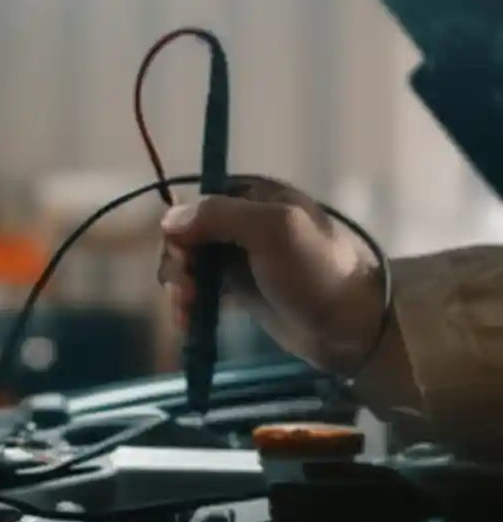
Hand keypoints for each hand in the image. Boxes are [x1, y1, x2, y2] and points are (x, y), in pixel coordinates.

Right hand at [157, 176, 382, 374]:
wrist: (353, 326)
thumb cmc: (318, 271)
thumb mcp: (274, 230)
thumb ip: (220, 216)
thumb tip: (168, 219)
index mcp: (252, 196)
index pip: (195, 204)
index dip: (180, 232)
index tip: (185, 260)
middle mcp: (242, 222)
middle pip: (186, 237)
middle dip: (178, 265)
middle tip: (186, 294)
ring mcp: (240, 257)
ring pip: (190, 266)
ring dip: (180, 289)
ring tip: (188, 314)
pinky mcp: (241, 288)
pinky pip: (201, 290)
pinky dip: (190, 305)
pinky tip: (189, 323)